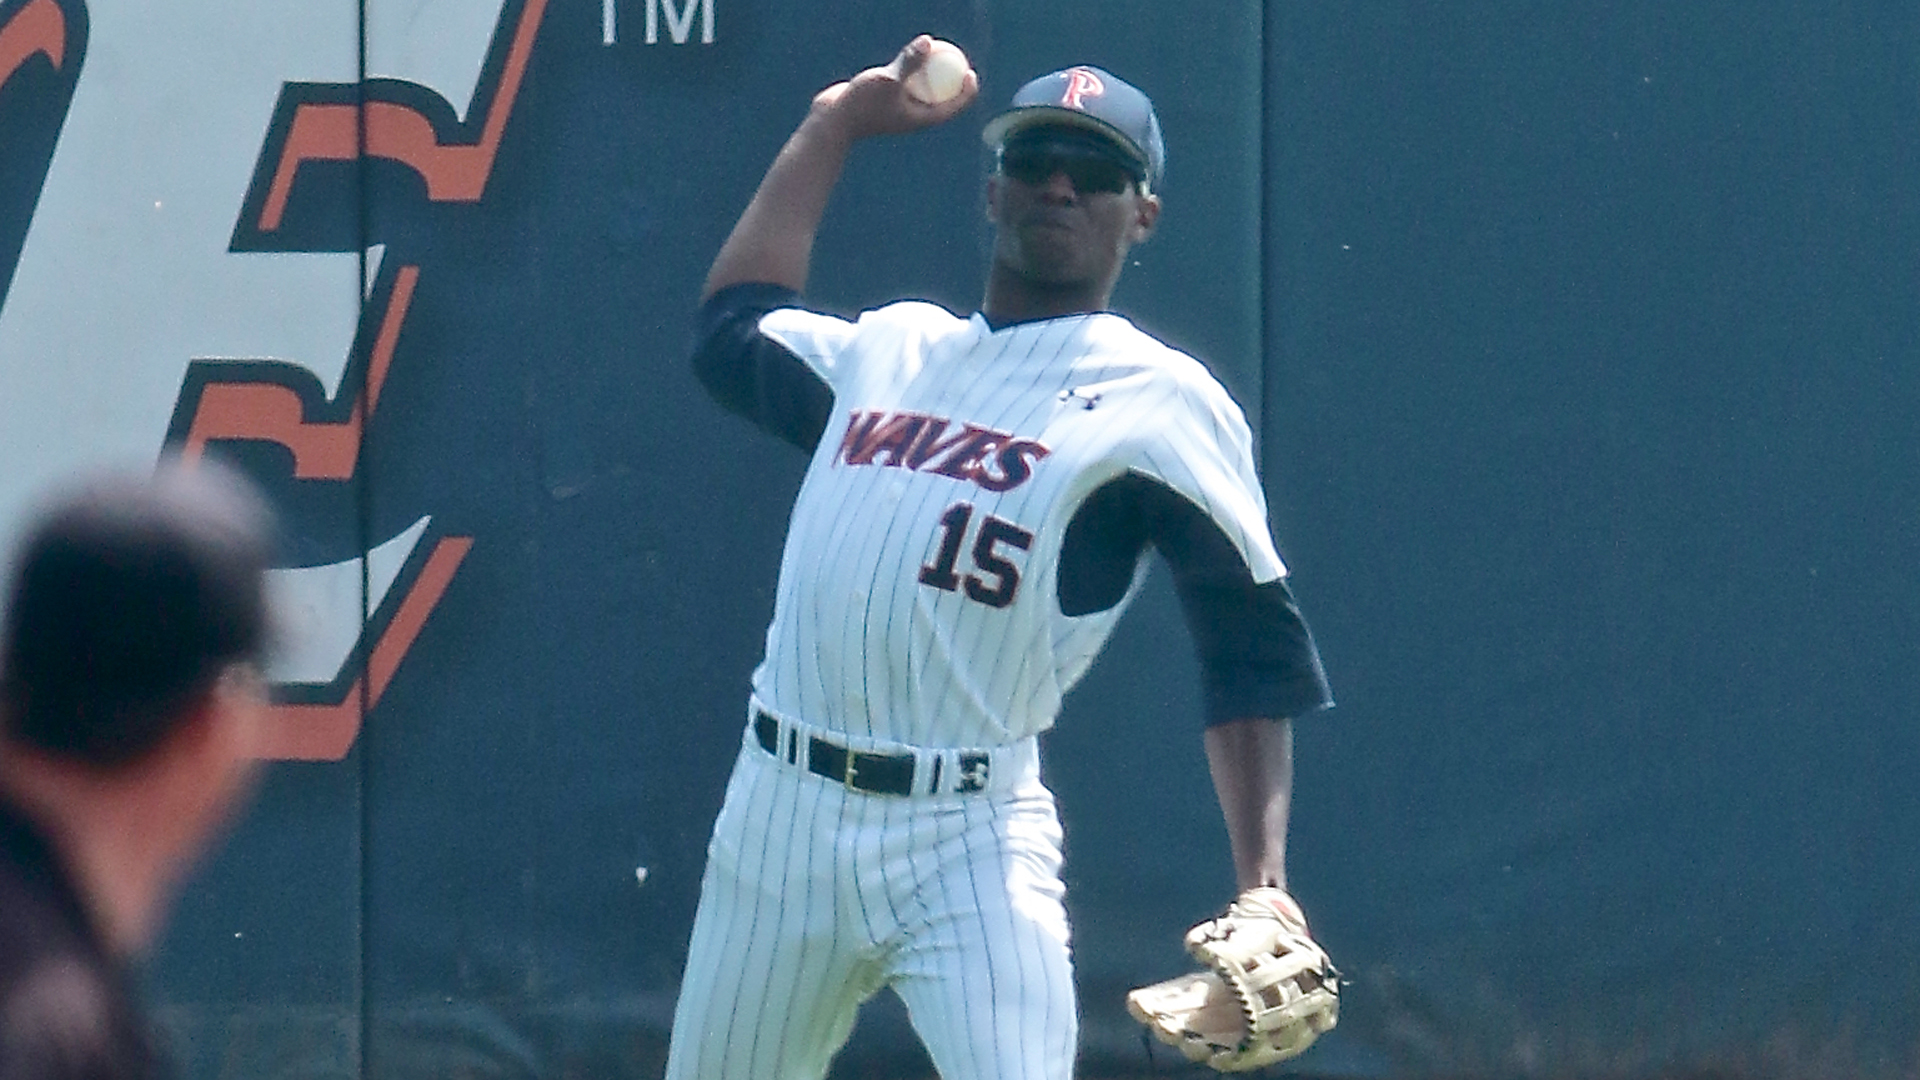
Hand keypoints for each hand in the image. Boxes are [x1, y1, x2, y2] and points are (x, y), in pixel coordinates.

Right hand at [808, 35, 979, 141]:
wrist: (832, 120)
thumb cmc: (861, 104)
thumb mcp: (888, 79)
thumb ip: (909, 62)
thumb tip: (929, 41)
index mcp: (919, 119)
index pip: (952, 108)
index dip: (967, 92)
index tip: (971, 73)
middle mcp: (912, 116)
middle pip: (941, 98)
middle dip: (952, 79)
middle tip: (957, 57)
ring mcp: (898, 109)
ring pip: (922, 90)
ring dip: (930, 74)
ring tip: (936, 52)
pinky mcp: (885, 100)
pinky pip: (905, 84)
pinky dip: (910, 72)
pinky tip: (909, 55)